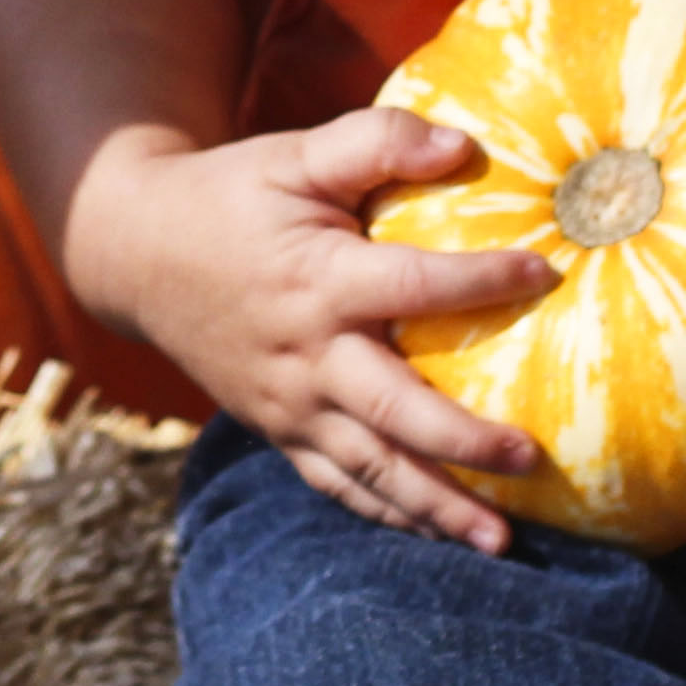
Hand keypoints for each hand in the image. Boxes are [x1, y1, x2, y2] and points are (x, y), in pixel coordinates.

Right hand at [74, 105, 561, 553]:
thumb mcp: (294, 155)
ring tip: (499, 543)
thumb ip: (375, 142)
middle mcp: (306, 353)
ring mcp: (288, 404)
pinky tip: (440, 536)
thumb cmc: (231, 196)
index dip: (481, 282)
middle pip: (395, 410)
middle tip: (530, 456)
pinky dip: (389, 514)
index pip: (412, 285)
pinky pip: (337, 484)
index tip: (547, 273)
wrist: (138, 253)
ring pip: (370, 468)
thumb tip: (462, 145)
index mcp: (316, 279)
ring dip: (436, 508)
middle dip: (465, 442)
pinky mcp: (277, 430)